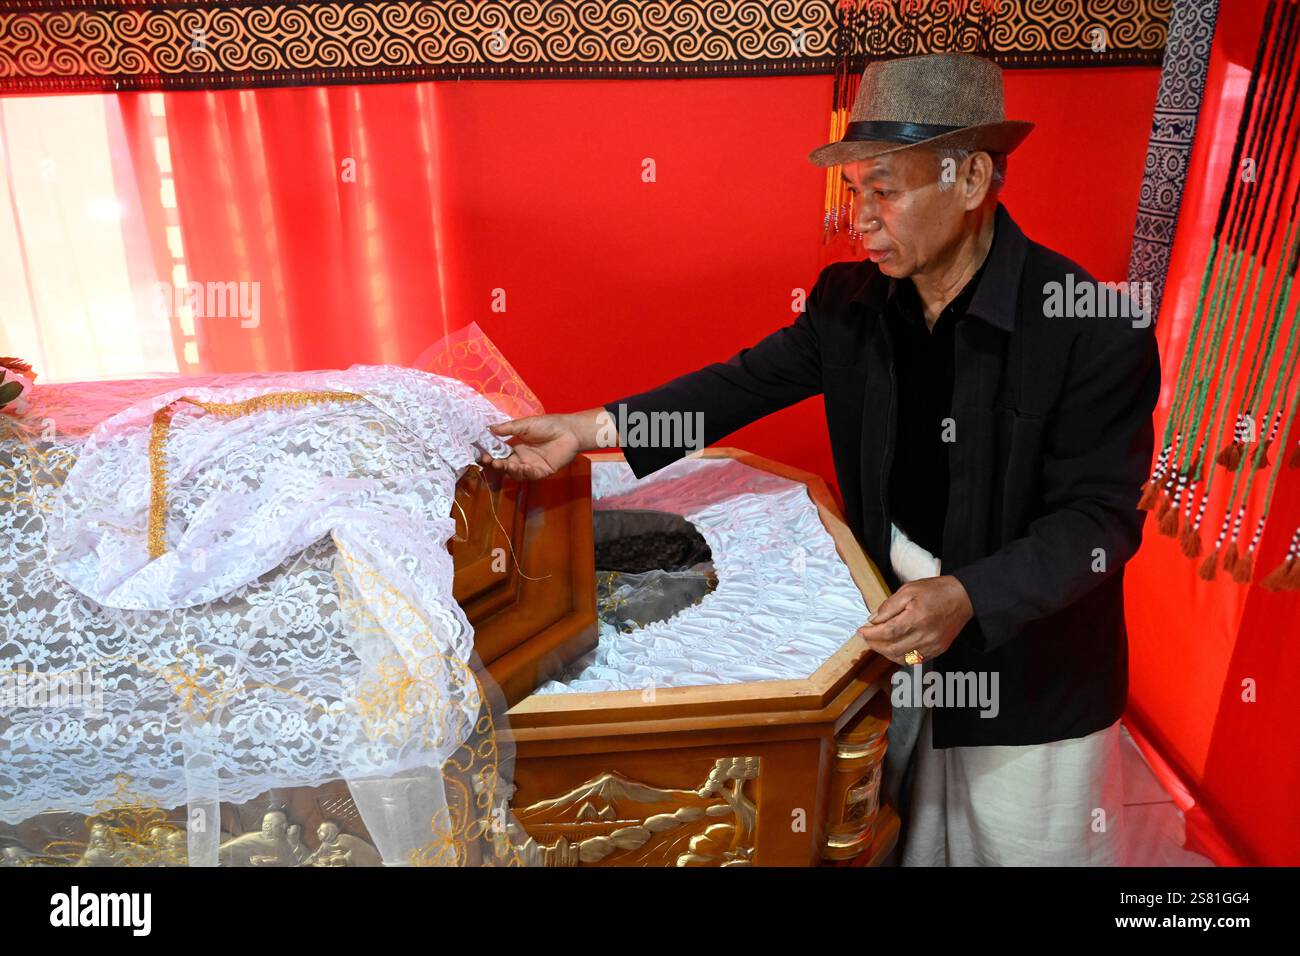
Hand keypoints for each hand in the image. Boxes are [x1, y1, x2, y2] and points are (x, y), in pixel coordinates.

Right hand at [478, 414, 582, 479]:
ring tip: (504, 464)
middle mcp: (522, 456)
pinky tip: (520, 467)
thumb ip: (508, 428)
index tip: (483, 454)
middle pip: (505, 464)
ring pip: (515, 472)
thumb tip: (489, 428)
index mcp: (516, 444)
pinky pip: (529, 476)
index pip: (499, 452)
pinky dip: (523, 473)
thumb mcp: (525, 424)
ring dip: (508, 470)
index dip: (491, 454)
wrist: (569, 431)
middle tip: (490, 461)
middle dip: (496, 464)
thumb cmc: (549, 424)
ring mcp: (531, 465)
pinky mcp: (541, 471)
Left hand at [855, 575, 973, 665]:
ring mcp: (933, 645)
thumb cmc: (937, 591)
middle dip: (875, 644)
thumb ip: (889, 606)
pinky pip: (914, 660)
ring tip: (878, 643)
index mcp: (917, 617)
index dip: (871, 634)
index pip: (887, 632)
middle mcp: (926, 635)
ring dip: (885, 652)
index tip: (861, 631)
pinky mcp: (938, 650)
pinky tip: (894, 647)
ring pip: (901, 657)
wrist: (963, 598)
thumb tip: (873, 620)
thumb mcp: (909, 589)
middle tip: (867, 637)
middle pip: (892, 648)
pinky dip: (900, 656)